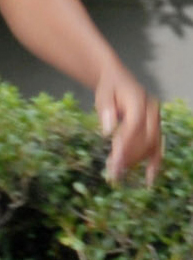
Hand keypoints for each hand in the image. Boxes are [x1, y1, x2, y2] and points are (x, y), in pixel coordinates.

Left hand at [95, 65, 161, 184]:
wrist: (118, 81)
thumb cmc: (109, 88)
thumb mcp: (102, 94)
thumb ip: (105, 110)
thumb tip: (107, 131)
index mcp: (139, 101)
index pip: (134, 126)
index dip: (125, 144)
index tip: (114, 160)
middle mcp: (152, 112)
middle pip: (145, 138)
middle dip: (130, 157)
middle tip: (113, 172)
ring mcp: (156, 121)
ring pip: (151, 146)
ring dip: (135, 161)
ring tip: (117, 174)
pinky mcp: (156, 130)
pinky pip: (157, 148)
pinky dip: (154, 164)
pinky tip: (148, 179)